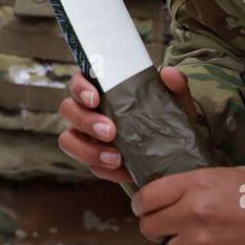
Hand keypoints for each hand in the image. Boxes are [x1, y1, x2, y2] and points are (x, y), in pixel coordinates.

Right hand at [57, 66, 197, 185]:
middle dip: (86, 121)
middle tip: (110, 131)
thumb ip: (175, 86)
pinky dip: (105, 169)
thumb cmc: (164, 119)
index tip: (95, 98)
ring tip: (115, 157)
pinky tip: (124, 170)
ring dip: (88, 149)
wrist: (176, 153)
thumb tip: (168, 73)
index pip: (78, 83)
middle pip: (68, 110)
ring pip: (68, 140)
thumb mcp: (174, 102)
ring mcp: (86, 137)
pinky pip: (89, 165)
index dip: (80, 89)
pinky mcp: (94, 160)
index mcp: (100, 90)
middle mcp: (87, 111)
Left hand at [133, 166, 244, 244]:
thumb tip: (176, 190)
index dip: (143, 207)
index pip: (145, 197)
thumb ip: (200, 182)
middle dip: (159, 231)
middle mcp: (190, 214)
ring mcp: (199, 244)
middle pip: (149, 229)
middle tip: (175, 232)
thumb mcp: (234, 176)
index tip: (147, 211)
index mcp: (194, 185)